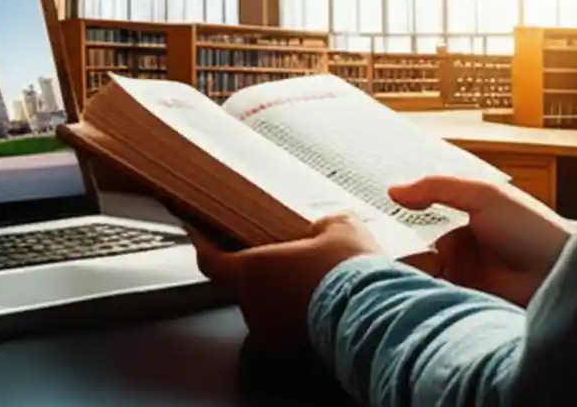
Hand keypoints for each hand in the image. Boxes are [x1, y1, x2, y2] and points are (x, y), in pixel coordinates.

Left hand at [188, 214, 380, 350]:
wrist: (378, 315)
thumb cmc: (352, 274)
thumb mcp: (338, 227)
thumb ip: (319, 225)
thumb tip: (322, 229)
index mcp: (252, 272)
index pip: (210, 261)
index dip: (202, 244)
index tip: (198, 234)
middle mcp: (254, 306)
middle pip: (245, 284)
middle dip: (263, 271)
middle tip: (288, 258)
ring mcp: (272, 331)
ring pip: (268, 307)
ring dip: (282, 294)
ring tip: (314, 282)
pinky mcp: (293, 350)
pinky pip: (287, 326)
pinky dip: (298, 314)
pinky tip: (323, 303)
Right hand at [389, 176, 571, 305]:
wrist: (563, 273)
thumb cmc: (532, 229)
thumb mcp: (482, 195)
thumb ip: (436, 188)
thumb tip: (393, 190)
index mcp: (462, 226)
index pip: (419, 226)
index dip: (398, 227)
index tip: (373, 228)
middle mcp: (460, 255)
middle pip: (416, 256)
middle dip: (398, 257)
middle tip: (374, 256)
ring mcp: (463, 282)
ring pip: (422, 280)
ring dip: (408, 278)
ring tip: (388, 274)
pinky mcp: (467, 306)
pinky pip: (436, 302)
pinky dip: (423, 298)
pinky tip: (409, 292)